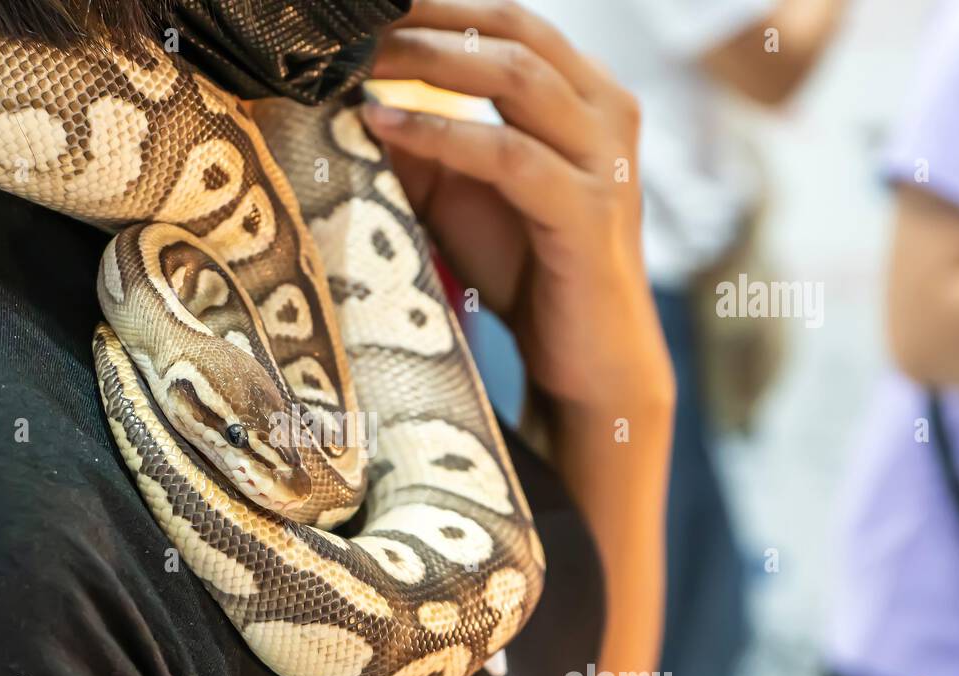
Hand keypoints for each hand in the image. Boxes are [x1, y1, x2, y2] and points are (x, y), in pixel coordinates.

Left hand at [362, 0, 671, 415]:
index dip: (436, 6)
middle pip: (512, 29)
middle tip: (353, 19)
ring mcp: (606, 158)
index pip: (507, 20)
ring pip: (515, 76)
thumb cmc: (526, 270)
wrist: (585, 359)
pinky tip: (384, 123)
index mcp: (584, 92)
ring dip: (429, 61)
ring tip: (361, 61)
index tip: (363, 7)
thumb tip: (352, 92)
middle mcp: (606, 109)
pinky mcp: (589, 211)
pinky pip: (508, 155)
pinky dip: (441, 132)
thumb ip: (422, 139)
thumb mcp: (460, 192)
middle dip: (429, 19)